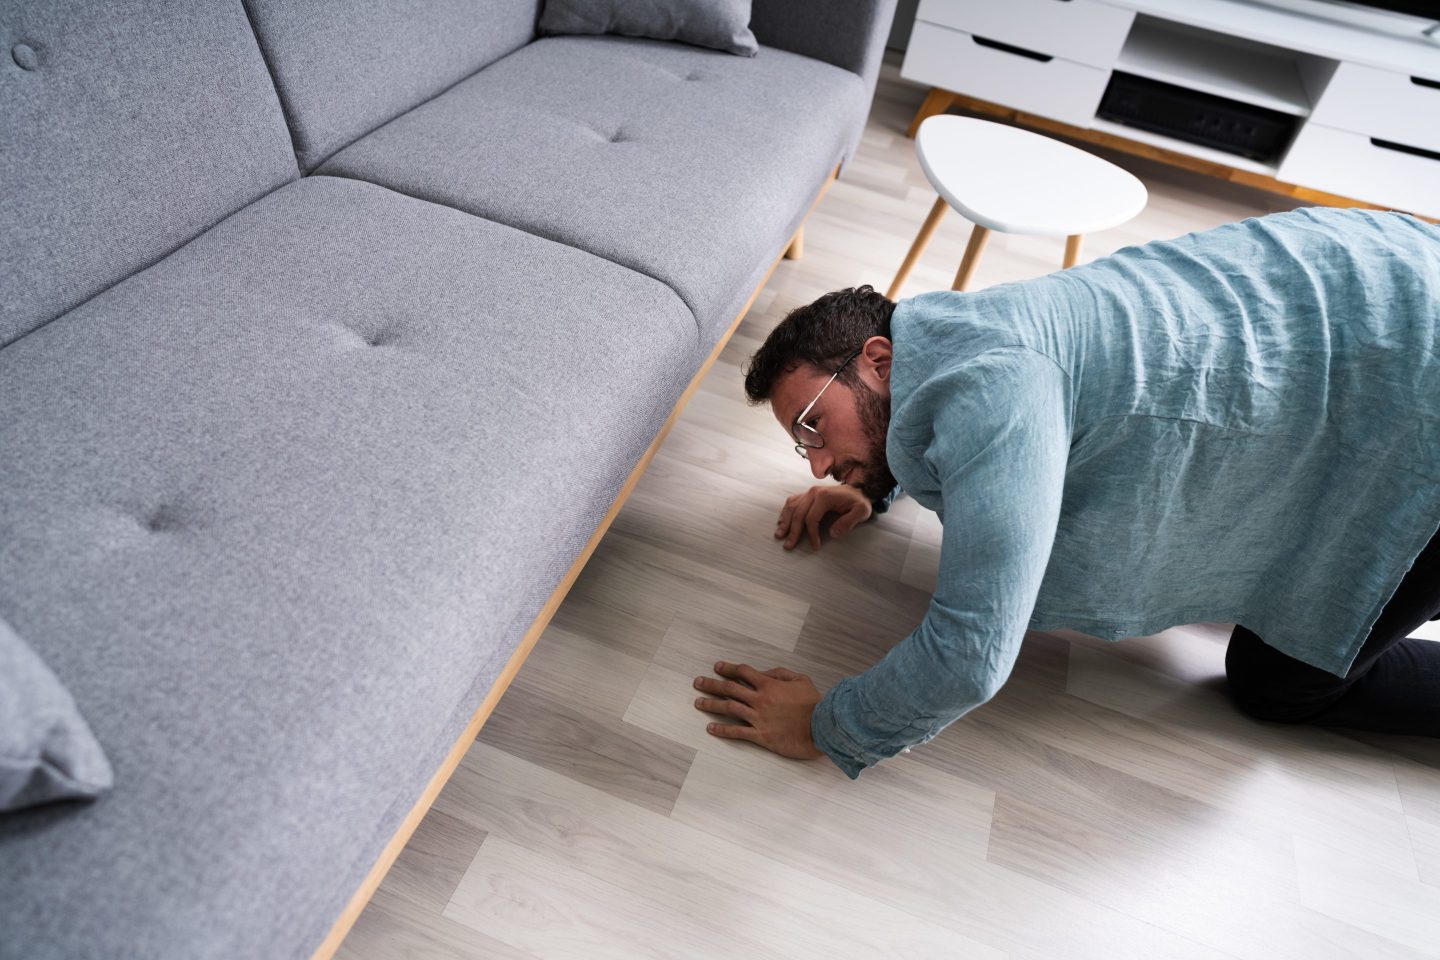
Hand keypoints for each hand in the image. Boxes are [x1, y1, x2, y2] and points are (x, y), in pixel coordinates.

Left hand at [693, 661, 823, 759]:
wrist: (822, 728)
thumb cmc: (814, 704)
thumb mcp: (801, 680)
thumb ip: (780, 674)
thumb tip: (763, 673)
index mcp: (769, 685)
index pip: (743, 672)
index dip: (728, 668)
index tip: (717, 666)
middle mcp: (760, 700)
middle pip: (730, 689)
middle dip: (712, 684)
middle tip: (698, 682)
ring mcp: (758, 718)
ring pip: (729, 709)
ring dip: (711, 705)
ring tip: (698, 702)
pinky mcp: (761, 736)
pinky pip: (737, 732)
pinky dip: (722, 730)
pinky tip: (710, 728)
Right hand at [775, 484, 871, 551]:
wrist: (859, 489)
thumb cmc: (859, 502)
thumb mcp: (861, 512)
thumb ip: (848, 522)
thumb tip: (832, 533)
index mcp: (825, 496)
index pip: (812, 518)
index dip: (811, 534)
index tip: (815, 547)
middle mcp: (814, 492)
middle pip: (798, 513)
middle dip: (792, 531)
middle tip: (788, 546)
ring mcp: (809, 492)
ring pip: (792, 507)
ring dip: (785, 522)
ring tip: (779, 535)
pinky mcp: (808, 494)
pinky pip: (793, 501)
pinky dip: (786, 512)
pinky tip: (782, 521)